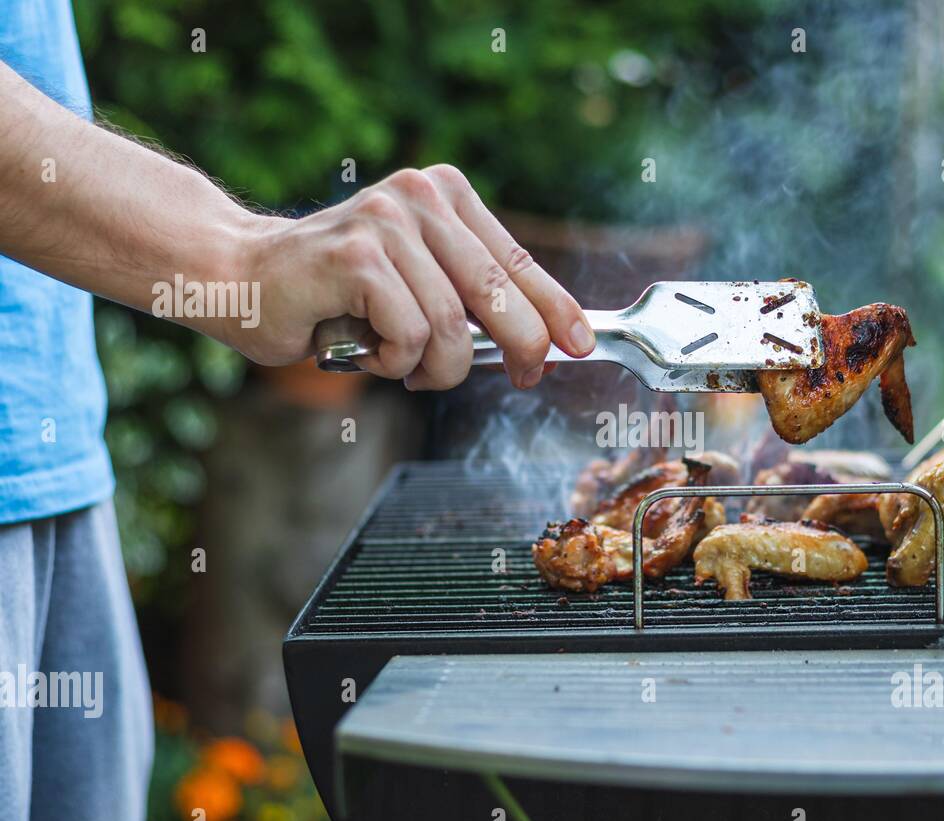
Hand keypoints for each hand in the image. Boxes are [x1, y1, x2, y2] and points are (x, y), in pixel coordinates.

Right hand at [235, 165, 593, 388]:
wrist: (238, 275)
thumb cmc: (332, 295)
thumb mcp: (416, 285)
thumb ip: (469, 300)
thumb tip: (539, 345)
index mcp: (444, 195)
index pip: (517, 259)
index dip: (556, 307)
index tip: (580, 343)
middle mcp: (420, 197)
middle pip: (500, 293)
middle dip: (519, 349)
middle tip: (519, 377)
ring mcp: (388, 222)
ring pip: (454, 327)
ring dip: (435, 368)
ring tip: (402, 365)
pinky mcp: (358, 256)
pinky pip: (411, 335)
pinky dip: (395, 362)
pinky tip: (366, 350)